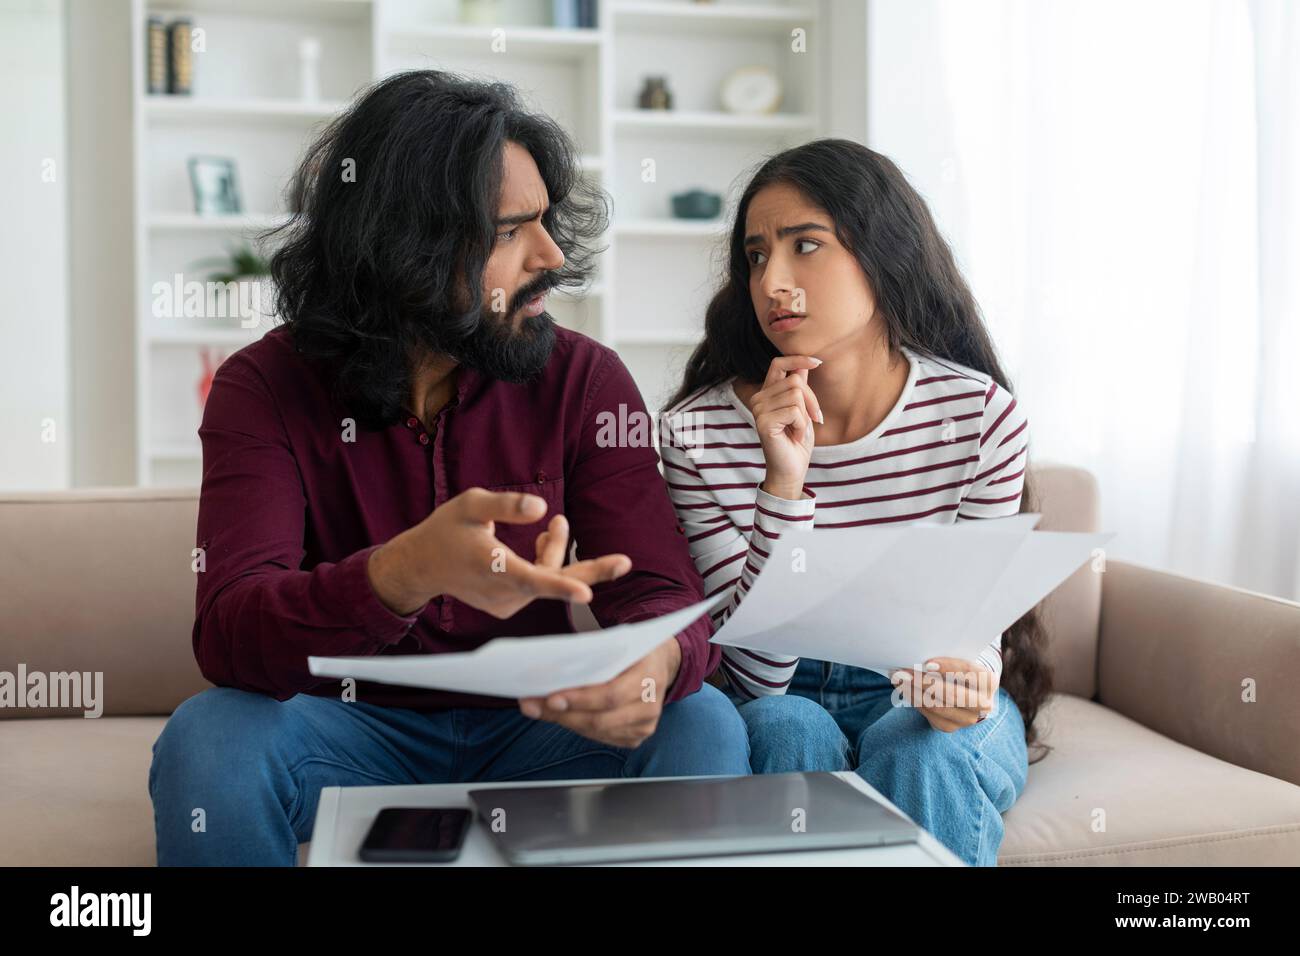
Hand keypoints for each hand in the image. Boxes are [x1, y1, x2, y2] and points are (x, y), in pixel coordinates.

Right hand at [367, 487, 631, 617]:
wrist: (421, 566)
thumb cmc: (447, 529)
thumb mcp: (472, 504)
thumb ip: (506, 505)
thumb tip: (542, 508)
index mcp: (495, 568)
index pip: (534, 579)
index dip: (562, 585)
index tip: (586, 593)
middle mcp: (503, 593)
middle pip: (554, 579)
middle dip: (589, 568)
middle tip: (625, 562)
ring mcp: (506, 605)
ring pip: (546, 579)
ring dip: (555, 552)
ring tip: (553, 524)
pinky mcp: (507, 608)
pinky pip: (537, 586)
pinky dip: (544, 565)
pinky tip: (537, 543)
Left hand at [517, 637, 682, 747]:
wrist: (659, 662)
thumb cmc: (632, 649)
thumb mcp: (618, 643)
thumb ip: (591, 657)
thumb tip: (549, 670)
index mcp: (650, 676)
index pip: (611, 695)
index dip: (580, 699)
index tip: (551, 696)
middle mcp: (651, 705)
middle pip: (601, 718)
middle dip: (563, 713)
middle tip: (532, 704)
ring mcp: (645, 725)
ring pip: (597, 730)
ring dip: (565, 721)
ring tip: (538, 709)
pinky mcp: (637, 736)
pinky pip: (602, 737)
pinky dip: (578, 727)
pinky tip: (560, 716)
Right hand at [750, 356, 823, 499]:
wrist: (790, 469)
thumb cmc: (796, 441)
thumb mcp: (802, 409)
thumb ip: (799, 387)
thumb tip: (805, 364)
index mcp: (766, 393)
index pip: (778, 364)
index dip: (798, 359)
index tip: (818, 362)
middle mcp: (758, 398)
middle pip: (796, 381)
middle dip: (811, 401)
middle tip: (813, 420)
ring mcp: (758, 410)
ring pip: (796, 395)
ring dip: (806, 416)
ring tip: (798, 430)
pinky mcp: (763, 422)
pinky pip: (794, 411)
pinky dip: (801, 425)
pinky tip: (794, 436)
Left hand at [889, 657, 998, 732]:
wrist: (965, 689)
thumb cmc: (958, 666)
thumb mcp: (960, 658)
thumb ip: (948, 656)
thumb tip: (921, 656)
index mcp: (989, 682)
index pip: (970, 674)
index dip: (949, 668)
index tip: (926, 663)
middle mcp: (983, 704)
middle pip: (953, 695)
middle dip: (924, 683)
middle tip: (902, 673)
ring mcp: (967, 719)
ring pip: (938, 707)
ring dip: (914, 692)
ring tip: (898, 679)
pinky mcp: (951, 727)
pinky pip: (930, 715)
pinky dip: (914, 700)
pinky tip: (903, 689)